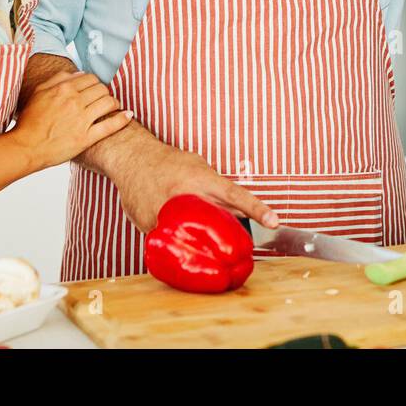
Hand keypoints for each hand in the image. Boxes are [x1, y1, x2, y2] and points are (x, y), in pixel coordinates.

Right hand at [4, 71, 130, 171]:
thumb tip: (78, 74)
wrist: (25, 147)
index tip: (95, 90)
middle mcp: (75, 101)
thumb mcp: (39, 93)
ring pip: (109, 103)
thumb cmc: (30, 121)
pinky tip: (128, 116)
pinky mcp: (86, 138)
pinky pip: (110, 125)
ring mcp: (82, 120)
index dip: (95, 83)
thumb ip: (57, 79)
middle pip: (102, 89)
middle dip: (105, 92)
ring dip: (114, 103)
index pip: (91, 78)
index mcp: (64, 89)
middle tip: (103, 99)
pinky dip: (122, 119)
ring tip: (114, 107)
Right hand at [111, 139, 278, 234]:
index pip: (235, 195)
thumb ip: (217, 189)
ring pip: (194, 237)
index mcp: (201, 179)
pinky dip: (180, 241)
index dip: (256, 209)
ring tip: (201, 236)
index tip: (274, 221)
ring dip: (203, 241)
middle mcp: (185, 196)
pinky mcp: (151, 227)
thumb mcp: (199, 167)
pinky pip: (173, 241)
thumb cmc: (169, 162)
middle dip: (230, 236)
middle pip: (217, 223)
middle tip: (238, 246)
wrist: (132, 159)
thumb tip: (241, 211)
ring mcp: (166, 213)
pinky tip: (179, 236)